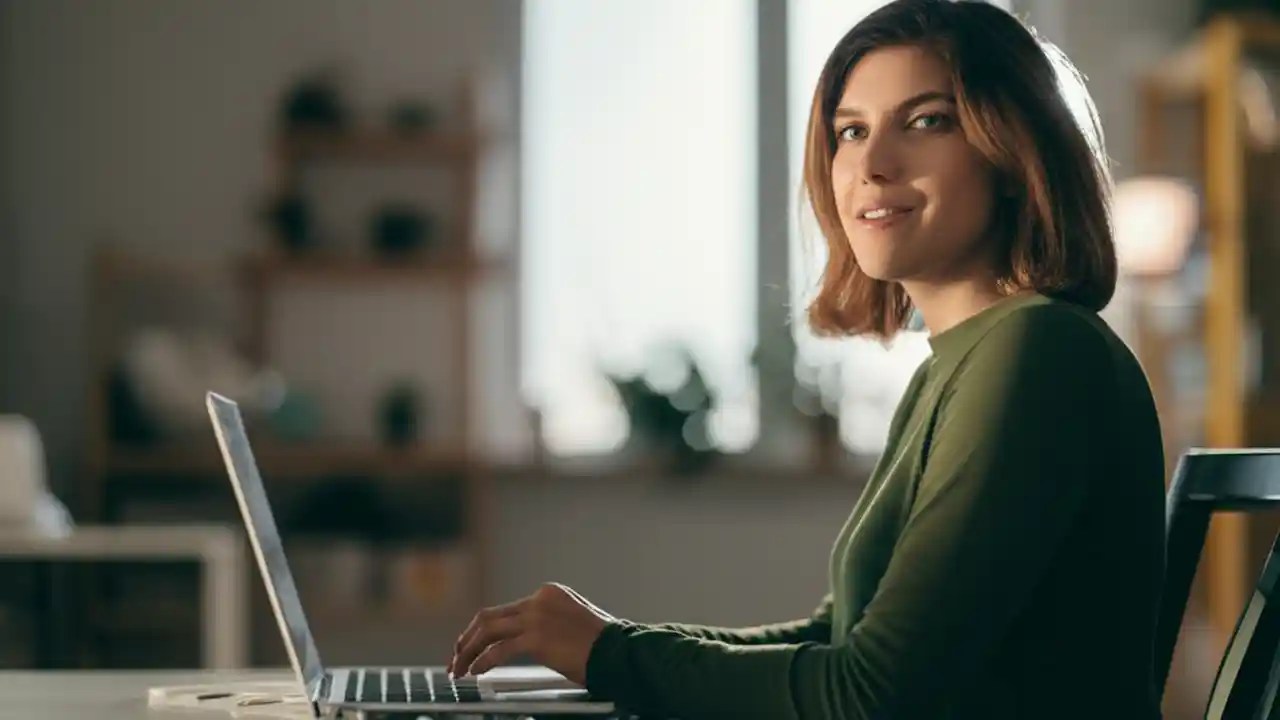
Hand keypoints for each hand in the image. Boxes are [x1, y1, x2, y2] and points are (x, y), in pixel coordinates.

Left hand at [447, 582, 614, 684]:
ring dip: (468, 650)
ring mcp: (537, 616)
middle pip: (489, 616)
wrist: (621, 652)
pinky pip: (498, 650)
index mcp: (549, 593)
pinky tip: (476, 672)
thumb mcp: (573, 623)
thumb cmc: (604, 646)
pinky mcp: (537, 637)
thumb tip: (524, 642)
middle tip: (456, 657)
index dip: (484, 630)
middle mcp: (539, 599)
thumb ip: (548, 624)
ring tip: (459, 668)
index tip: (473, 645)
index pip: (506, 610)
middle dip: (467, 638)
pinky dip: (482, 661)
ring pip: (487, 630)